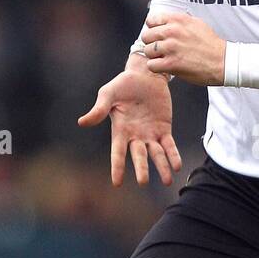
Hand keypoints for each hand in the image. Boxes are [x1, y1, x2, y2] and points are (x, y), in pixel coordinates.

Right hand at [77, 61, 182, 186]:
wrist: (145, 74)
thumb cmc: (122, 84)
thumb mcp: (107, 94)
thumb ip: (99, 110)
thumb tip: (81, 122)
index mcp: (120, 130)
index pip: (118, 152)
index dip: (117, 167)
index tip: (117, 183)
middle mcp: (135, 136)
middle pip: (139, 156)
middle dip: (142, 169)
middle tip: (143, 182)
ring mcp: (150, 134)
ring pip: (156, 154)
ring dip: (162, 167)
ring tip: (168, 181)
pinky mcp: (164, 129)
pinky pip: (169, 145)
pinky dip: (173, 155)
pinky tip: (177, 166)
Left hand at [140, 11, 225, 85]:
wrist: (223, 61)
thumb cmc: (211, 45)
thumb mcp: (196, 23)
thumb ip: (179, 21)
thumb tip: (165, 22)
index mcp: (178, 20)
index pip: (151, 20)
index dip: (153, 29)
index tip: (158, 36)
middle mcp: (172, 31)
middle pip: (146, 36)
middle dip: (152, 44)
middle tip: (161, 50)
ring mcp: (171, 48)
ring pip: (147, 51)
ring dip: (154, 57)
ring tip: (165, 59)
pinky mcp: (171, 63)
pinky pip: (151, 65)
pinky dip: (157, 68)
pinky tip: (165, 67)